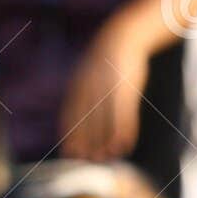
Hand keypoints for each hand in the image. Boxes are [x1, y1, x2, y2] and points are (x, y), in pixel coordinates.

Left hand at [59, 30, 149, 161]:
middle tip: (86, 161)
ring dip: (104, 141)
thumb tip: (82, 111)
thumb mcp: (90, 73)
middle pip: (86, 121)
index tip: (69, 153)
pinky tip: (125, 145)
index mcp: (78, 86)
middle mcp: (90, 88)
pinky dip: (124, 131)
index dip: (70, 135)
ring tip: (105, 158)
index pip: (70, 115)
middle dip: (85, 142)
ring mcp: (108, 88)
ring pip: (104, 121)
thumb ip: (84, 91)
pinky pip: (124, 113)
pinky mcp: (127, 87)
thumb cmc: (107, 60)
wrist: (124, 36)